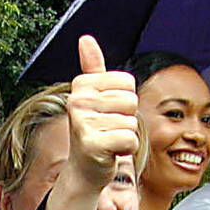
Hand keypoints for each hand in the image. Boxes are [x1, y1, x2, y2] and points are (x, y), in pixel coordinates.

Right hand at [66, 35, 137, 191]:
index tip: (107, 113)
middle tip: (108, 130)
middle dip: (126, 119)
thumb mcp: (94, 97)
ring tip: (108, 141)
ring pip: (131, 122)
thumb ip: (93, 68)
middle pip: (131, 102)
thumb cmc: (94, 131)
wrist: (83, 170)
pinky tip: (110, 153)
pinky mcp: (92, 145)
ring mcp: (83, 123)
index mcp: (81, 85)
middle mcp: (78, 101)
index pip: (127, 82)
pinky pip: (129, 139)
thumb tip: (85, 39)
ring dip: (126, 136)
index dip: (124, 100)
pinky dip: (126, 150)